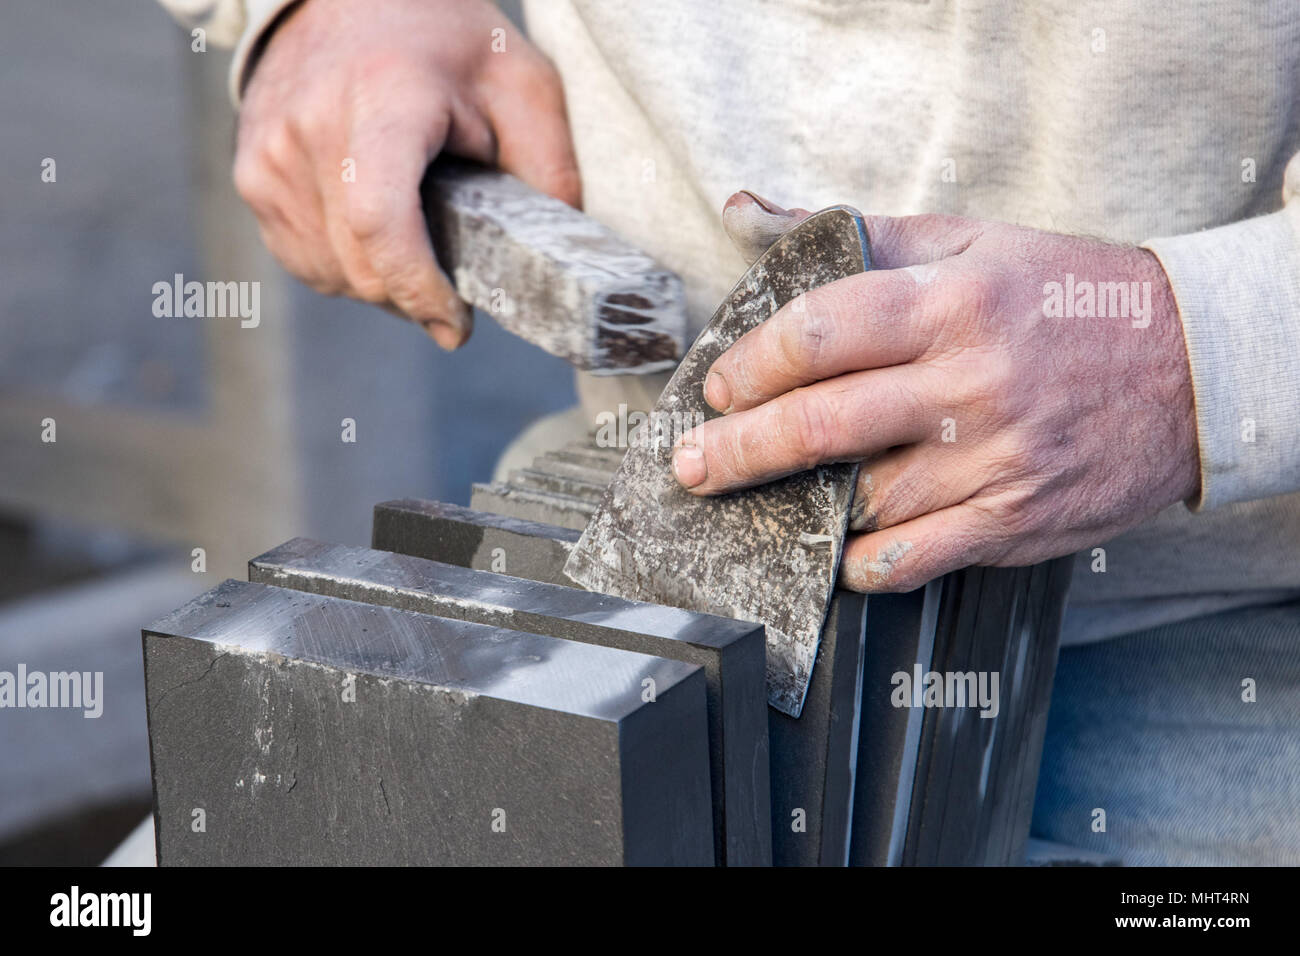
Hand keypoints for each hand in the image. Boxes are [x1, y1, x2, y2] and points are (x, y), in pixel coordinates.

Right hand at [233, 0, 580, 347]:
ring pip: (330, 274)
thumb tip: (554, 263)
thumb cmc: (442, 38)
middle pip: (359, 267)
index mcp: (382, 100)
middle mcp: (310, 129)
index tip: (457, 322)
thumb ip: (548, 169)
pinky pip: (302, 259)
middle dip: (413, 297)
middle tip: (453, 286)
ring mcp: (269, 156)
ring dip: (379, 284)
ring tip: (415, 242)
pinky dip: (344, 267)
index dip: (421, 290)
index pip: (382, 224)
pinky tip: (374, 232)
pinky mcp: (251, 176)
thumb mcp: (521, 82)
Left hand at [674, 192, 1200, 591]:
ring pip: (864, 497)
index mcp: (953, 301)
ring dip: (799, 506)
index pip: (822, 330)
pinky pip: (916, 556)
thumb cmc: (1065, 298)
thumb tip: (745, 213)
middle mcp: (970, 381)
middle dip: (741, 449)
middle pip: (824, 422)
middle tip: (695, 463)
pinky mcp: (1016, 517)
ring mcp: (994, 457)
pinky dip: (865, 562)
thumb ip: (858, 234)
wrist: (1188, 365)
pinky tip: (841, 553)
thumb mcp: (972, 242)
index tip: (722, 386)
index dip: (754, 362)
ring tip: (763, 500)